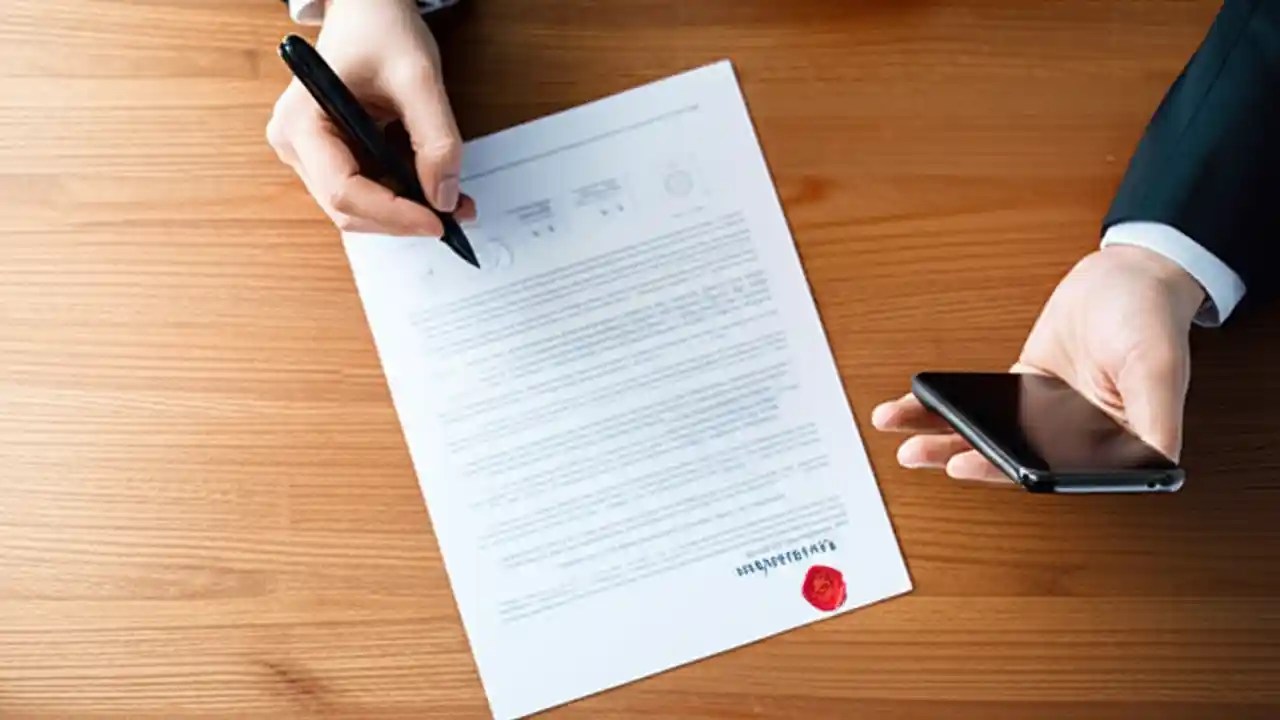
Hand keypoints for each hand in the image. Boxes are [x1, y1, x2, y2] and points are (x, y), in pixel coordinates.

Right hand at [267, 0, 475, 234]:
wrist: (367, 8)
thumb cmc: (379, 28)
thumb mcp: (418, 77)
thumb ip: (436, 138)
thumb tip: (444, 197)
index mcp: (301, 122)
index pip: (344, 191)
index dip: (393, 214)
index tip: (437, 219)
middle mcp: (296, 144)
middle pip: (349, 209)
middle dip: (403, 219)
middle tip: (455, 216)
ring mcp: (311, 153)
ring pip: (360, 207)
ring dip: (406, 212)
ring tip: (453, 204)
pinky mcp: (331, 156)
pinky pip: (366, 191)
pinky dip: (402, 197)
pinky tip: (432, 188)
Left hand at [871, 245, 1205, 483]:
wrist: (1127, 274)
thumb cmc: (1152, 317)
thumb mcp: (1158, 367)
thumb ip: (1157, 417)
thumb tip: (1160, 464)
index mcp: (1110, 446)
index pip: (1050, 473)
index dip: (1005, 473)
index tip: (965, 465)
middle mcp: (1074, 438)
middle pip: (1008, 459)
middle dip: (958, 457)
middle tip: (916, 454)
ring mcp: (1042, 415)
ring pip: (987, 436)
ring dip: (942, 438)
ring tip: (901, 437)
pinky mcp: (1020, 389)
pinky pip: (978, 405)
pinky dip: (945, 407)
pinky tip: (912, 406)